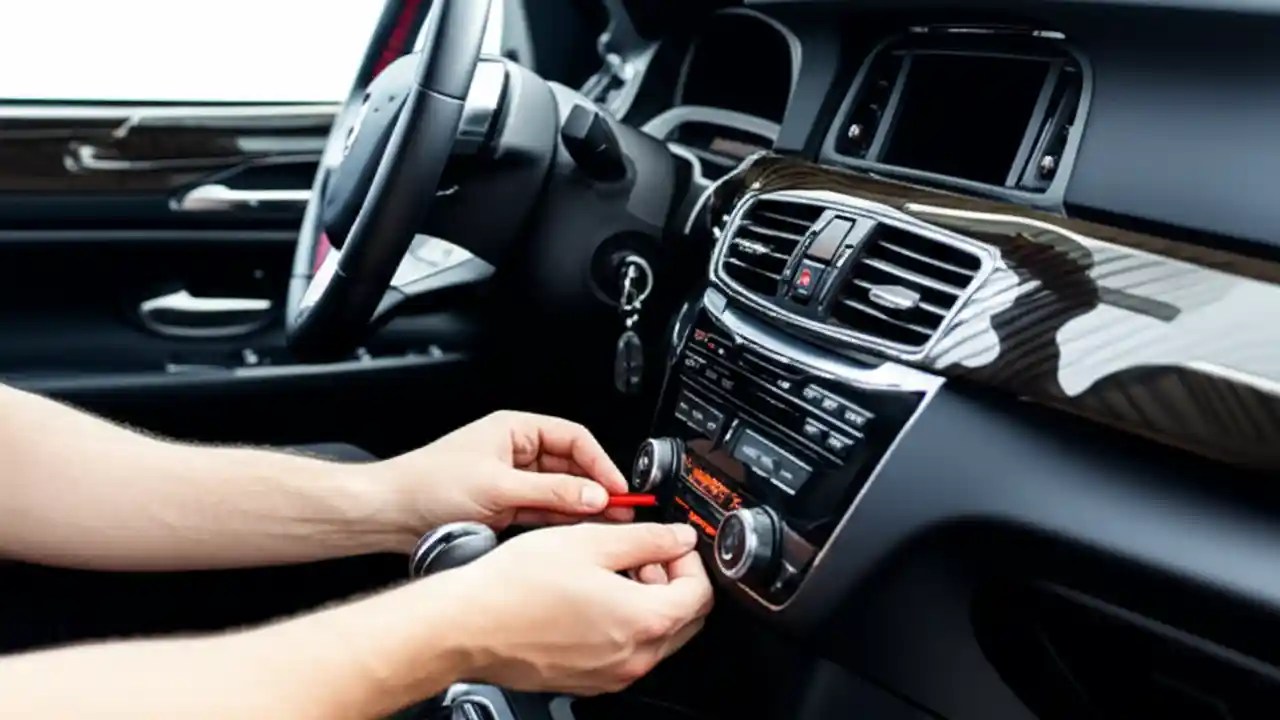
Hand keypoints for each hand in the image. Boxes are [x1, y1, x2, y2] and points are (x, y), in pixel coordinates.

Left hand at [372, 411, 633, 540]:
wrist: (387, 514)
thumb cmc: (427, 486)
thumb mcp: (498, 488)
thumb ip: (550, 494)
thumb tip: (593, 496)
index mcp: (515, 430)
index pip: (574, 440)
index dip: (600, 463)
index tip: (619, 488)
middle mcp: (515, 452)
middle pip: (570, 467)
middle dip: (595, 489)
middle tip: (620, 511)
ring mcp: (511, 481)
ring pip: (559, 493)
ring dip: (580, 508)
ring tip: (604, 526)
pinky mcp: (504, 507)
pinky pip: (543, 512)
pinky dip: (560, 522)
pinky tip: (575, 533)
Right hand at [437, 522, 713, 695]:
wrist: (467, 625)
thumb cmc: (516, 586)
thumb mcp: (590, 542)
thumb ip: (647, 539)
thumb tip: (680, 538)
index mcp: (644, 620)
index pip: (699, 593)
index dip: (691, 561)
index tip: (673, 543)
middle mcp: (634, 657)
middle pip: (684, 619)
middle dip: (673, 582)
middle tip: (645, 554)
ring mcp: (611, 674)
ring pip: (656, 637)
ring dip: (649, 602)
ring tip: (612, 571)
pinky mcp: (588, 681)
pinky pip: (625, 652)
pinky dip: (623, 624)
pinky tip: (592, 597)